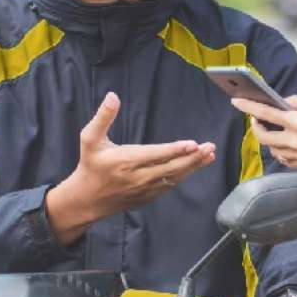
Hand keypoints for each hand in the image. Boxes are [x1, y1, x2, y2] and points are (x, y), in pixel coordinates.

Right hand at [45, 92, 216, 244]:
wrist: (87, 199)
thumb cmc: (90, 165)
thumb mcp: (90, 139)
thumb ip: (103, 117)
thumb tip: (113, 96)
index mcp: (125, 161)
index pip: (155, 155)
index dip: (175, 150)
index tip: (192, 144)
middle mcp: (138, 177)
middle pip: (171, 168)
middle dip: (192, 158)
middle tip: (209, 147)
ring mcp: (144, 190)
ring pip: (174, 178)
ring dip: (193, 167)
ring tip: (209, 155)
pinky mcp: (148, 197)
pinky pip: (169, 186)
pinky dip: (183, 176)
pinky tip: (194, 167)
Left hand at [231, 94, 296, 170]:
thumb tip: (283, 101)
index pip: (265, 113)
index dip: (248, 107)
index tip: (236, 101)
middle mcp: (296, 141)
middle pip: (263, 135)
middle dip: (256, 126)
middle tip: (257, 118)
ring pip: (272, 148)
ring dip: (268, 138)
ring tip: (272, 128)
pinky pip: (283, 158)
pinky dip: (279, 149)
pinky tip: (284, 141)